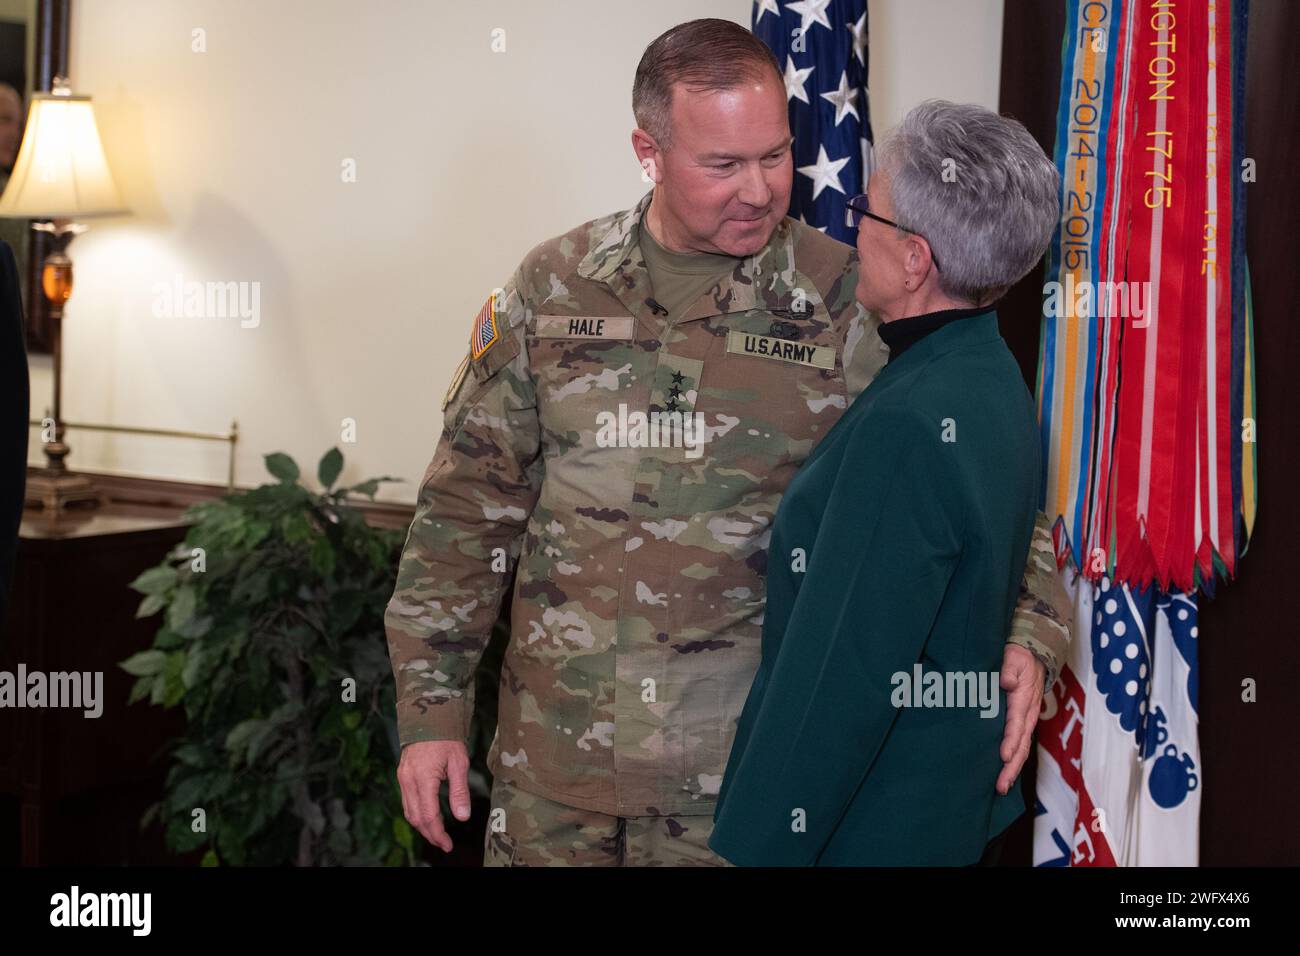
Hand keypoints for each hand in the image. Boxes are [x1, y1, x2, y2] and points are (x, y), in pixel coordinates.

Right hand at [397, 739, 471, 851]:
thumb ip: (460, 791)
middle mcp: (408, 780)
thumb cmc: (446, 738)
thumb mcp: (459, 763)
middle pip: (416, 818)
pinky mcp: (402, 775)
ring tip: (437, 834)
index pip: (429, 815)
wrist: (428, 717)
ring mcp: (402, 778)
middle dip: (430, 834)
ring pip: (409, 812)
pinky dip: (416, 814)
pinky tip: (428, 818)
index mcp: (423, 778)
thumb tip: (462, 817)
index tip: (448, 844)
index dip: (438, 833)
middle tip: (444, 844)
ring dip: (422, 826)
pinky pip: (407, 801)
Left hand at [996, 644, 1044, 795]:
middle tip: (1000, 785)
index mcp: (1024, 700)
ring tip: (1001, 787)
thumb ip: (1010, 668)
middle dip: (1012, 766)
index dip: (1011, 740)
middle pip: (1021, 745)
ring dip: (1012, 769)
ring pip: (1021, 750)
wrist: (1034, 657)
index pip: (1017, 723)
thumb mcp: (1014, 656)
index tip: (1004, 755)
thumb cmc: (1020, 658)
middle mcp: (1028, 715)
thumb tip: (1007, 681)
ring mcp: (1026, 721)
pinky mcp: (1022, 724)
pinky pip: (1018, 745)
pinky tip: (1002, 774)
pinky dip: (1012, 762)